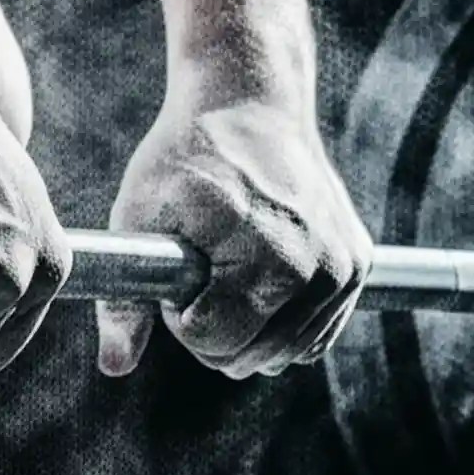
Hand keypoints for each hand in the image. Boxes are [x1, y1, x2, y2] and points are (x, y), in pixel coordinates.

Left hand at [96, 99, 372, 378]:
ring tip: (233, 267)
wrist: (250, 107)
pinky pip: (315, 338)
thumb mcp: (140, 219)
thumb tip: (115, 367)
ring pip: (285, 355)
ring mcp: (342, 268)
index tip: (180, 269)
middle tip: (206, 266)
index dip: (179, 315)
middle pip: (249, 357)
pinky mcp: (358, 266)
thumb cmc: (185, 160)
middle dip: (214, 326)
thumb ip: (126, 300)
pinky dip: (283, 326)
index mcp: (261, 255)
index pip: (212, 343)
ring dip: (249, 328)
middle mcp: (314, 266)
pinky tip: (262, 283)